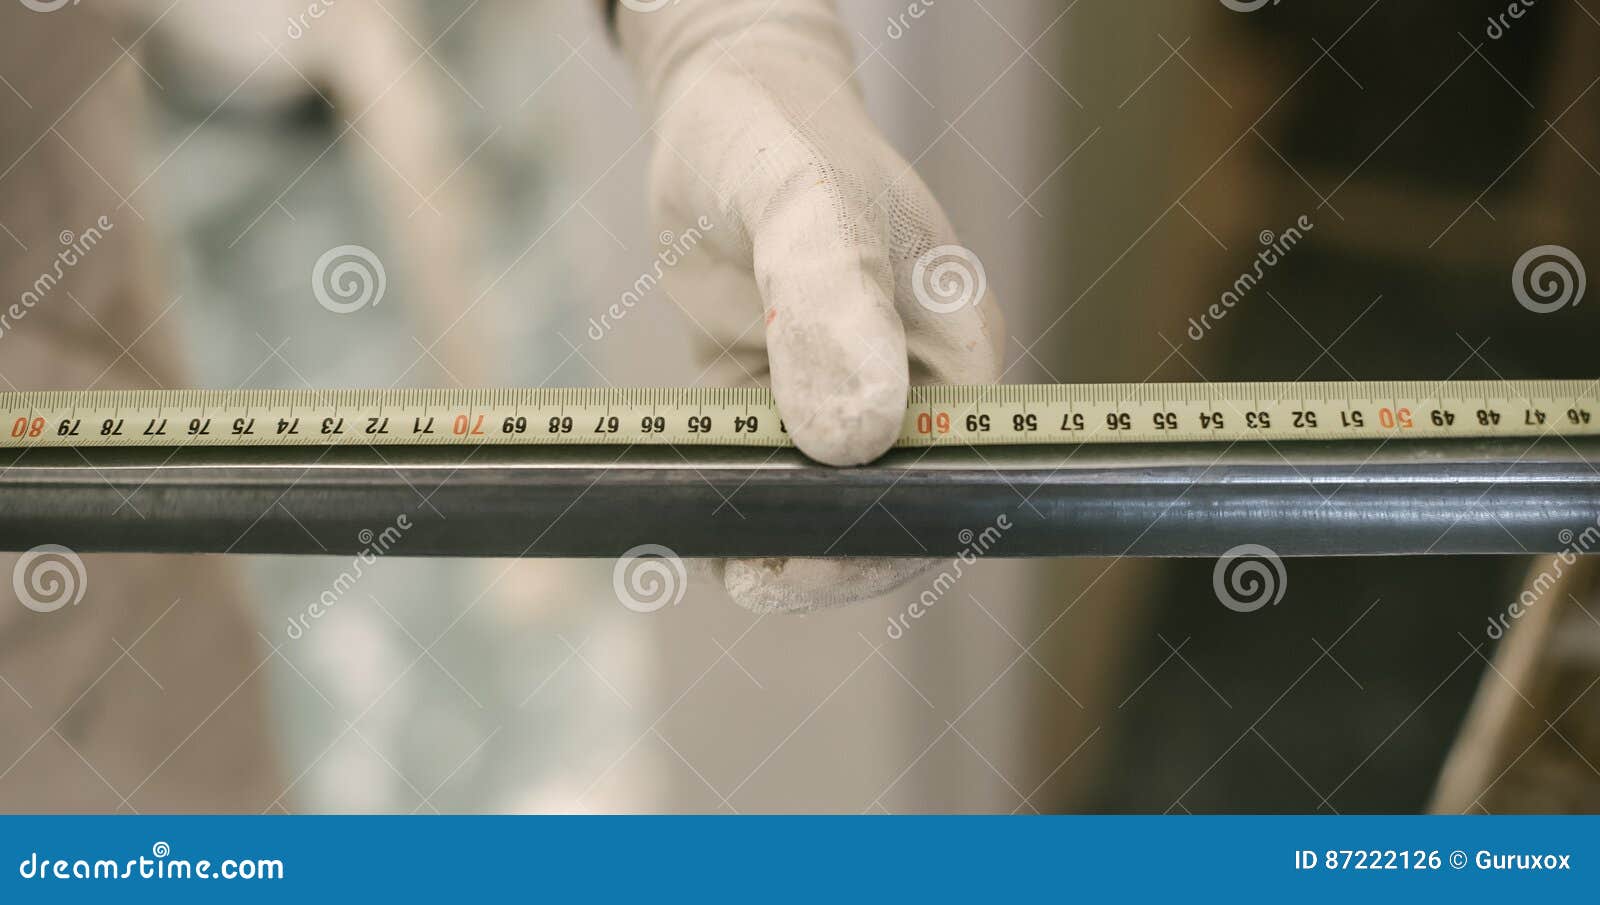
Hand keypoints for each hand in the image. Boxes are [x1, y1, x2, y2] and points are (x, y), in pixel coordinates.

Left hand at [618, 0, 1003, 612]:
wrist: (718, 109)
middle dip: (827, 557)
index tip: (810, 560)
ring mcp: (838, 400)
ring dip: (775, 541)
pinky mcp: (772, 402)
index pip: (949, 481)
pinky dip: (733, 504)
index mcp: (951, 354)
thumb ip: (830, 308)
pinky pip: (764, 478)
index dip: (890, 537)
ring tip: (719, 552)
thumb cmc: (781, 139)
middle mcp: (907, 390)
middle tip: (752, 574)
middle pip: (890, 513)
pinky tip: (696, 518)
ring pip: (823, 508)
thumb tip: (853, 438)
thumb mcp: (809, 206)